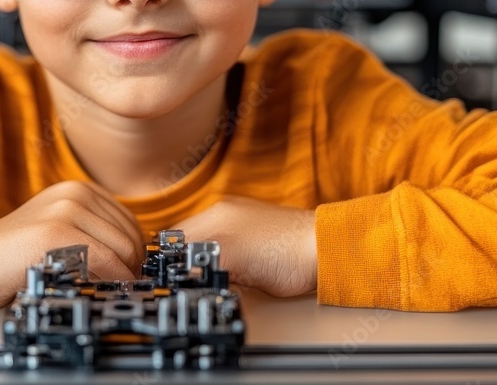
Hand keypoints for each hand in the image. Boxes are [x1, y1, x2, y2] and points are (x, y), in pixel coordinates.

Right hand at [0, 180, 144, 309]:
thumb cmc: (13, 255)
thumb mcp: (58, 229)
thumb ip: (91, 233)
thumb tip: (134, 260)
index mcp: (79, 190)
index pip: (130, 224)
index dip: (133, 256)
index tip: (127, 278)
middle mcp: (75, 193)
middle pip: (130, 237)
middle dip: (132, 269)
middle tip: (122, 292)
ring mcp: (66, 210)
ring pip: (123, 250)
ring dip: (123, 278)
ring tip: (109, 294)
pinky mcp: (56, 232)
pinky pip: (106, 261)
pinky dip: (113, 282)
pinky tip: (103, 294)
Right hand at [177, 196, 316, 297]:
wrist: (325, 253)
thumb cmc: (286, 250)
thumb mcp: (231, 256)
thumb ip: (200, 261)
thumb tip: (181, 273)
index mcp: (215, 213)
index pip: (177, 236)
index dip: (171, 259)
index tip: (171, 278)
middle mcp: (226, 216)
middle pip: (192, 244)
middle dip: (190, 265)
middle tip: (195, 282)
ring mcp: (243, 229)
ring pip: (211, 253)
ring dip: (211, 269)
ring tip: (221, 280)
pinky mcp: (257, 244)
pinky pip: (231, 258)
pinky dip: (229, 270)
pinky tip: (238, 279)